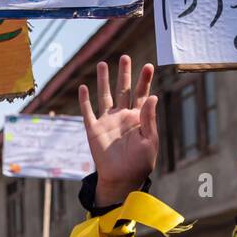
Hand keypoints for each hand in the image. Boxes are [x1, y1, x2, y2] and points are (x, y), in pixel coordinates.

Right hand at [78, 55, 157, 206]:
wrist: (122, 179)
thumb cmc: (139, 163)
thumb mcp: (150, 140)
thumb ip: (149, 118)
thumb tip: (153, 96)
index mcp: (138, 118)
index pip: (141, 94)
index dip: (144, 80)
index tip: (148, 65)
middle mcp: (122, 116)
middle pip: (123, 89)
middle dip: (124, 73)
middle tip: (125, 57)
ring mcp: (107, 121)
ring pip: (105, 96)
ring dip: (103, 80)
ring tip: (103, 64)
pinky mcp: (94, 129)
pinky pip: (88, 112)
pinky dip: (85, 100)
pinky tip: (83, 87)